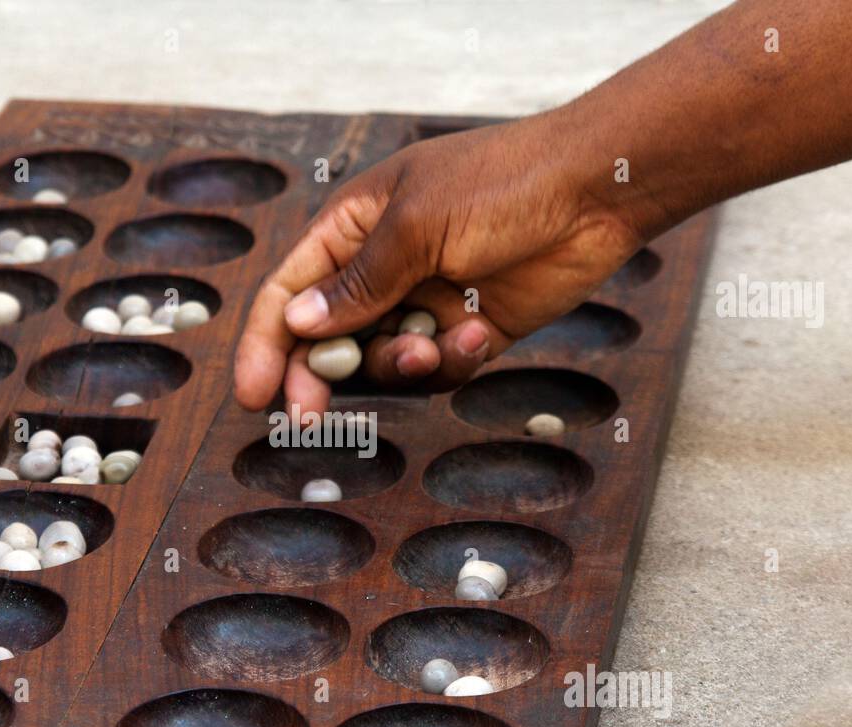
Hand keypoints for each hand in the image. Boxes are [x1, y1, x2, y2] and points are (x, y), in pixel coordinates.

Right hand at [233, 112, 643, 414]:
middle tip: (309, 417)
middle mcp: (384, 267)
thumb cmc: (502, 184)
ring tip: (429, 348)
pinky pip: (438, 367)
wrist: (597, 190)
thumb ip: (357, 285)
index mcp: (354, 227)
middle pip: (328, 338)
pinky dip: (450, 362)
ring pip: (383, 361)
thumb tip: (298, 325)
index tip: (253, 397)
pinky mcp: (469, 327)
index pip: (291, 292)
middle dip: (319, 375)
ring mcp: (426, 299)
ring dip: (397, 366)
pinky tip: (475, 336)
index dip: (266, 345)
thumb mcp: (416, 228)